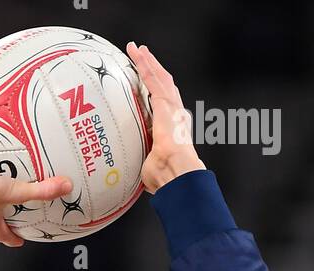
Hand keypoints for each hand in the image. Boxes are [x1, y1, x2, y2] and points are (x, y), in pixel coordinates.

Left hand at [126, 42, 205, 192]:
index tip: (148, 85)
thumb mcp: (150, 167)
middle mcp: (175, 114)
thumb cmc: (165, 177)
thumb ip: (144, 163)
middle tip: (143, 57)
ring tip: (138, 50)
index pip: (163, 105)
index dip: (157, 92)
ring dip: (148, 62)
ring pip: (159, 77)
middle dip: (153, 70)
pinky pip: (153, 79)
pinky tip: (138, 54)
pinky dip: (145, 65)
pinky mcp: (165, 105)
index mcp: (173, 128)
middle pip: (163, 85)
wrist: (176, 173)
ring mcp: (171, 108)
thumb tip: (137, 175)